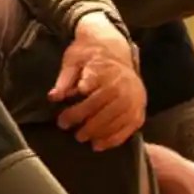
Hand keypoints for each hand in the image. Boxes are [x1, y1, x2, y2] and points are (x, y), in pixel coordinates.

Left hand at [49, 12, 145, 150]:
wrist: (116, 48)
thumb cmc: (91, 55)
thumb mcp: (74, 59)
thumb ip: (65, 79)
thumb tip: (54, 97)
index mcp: (109, 71)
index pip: (92, 91)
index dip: (78, 105)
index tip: (64, 116)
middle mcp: (124, 86)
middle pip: (103, 108)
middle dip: (83, 120)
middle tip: (64, 125)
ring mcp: (134, 99)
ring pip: (116, 120)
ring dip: (97, 132)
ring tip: (80, 137)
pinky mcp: (139, 109)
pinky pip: (128, 128)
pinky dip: (113, 139)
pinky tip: (99, 145)